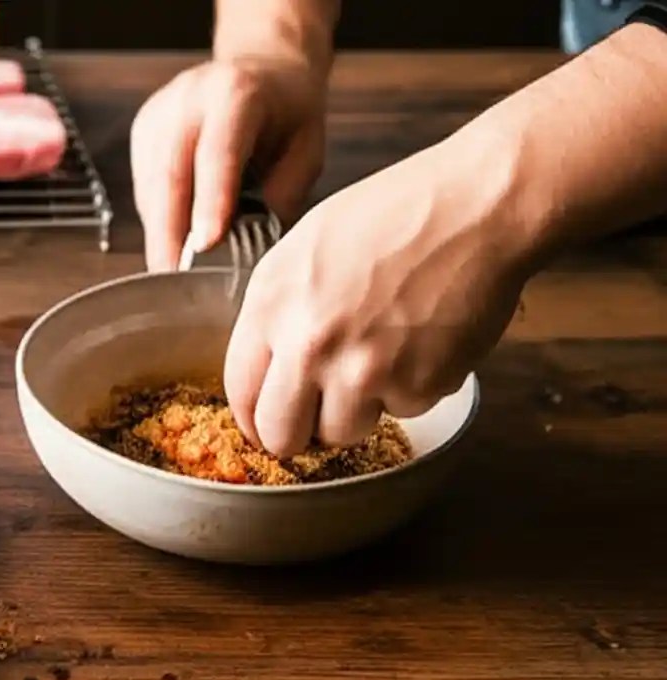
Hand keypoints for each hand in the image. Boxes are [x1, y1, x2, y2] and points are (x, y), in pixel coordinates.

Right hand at [130, 53, 327, 271]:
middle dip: (169, 233)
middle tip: (175, 280)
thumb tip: (251, 249)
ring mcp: (159, 113)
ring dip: (159, 232)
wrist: (263, 67)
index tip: (205, 245)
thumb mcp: (306, 150)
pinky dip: (157, 218)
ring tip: (173, 271)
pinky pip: (144, 185)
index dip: (210, 201)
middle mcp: (189, 99)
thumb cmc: (288, 112)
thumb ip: (281, 195)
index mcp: (236, 93)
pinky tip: (172, 240)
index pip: (216, 153)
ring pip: (150, 185)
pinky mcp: (143, 131)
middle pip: (169, 174)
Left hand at [224, 139, 533, 455]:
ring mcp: (363, 372)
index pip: (240, 392)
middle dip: (296, 433)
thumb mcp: (305, 248)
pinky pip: (400, 411)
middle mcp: (309, 345)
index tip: (266, 421)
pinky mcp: (417, 387)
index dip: (253, 415)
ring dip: (357, 409)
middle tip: (315, 415)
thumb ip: (276, 310)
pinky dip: (410, 387)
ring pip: (341, 433)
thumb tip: (266, 367)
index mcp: (272, 305)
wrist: (476, 208)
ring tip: (380, 354)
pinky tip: (420, 339)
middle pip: (281, 435)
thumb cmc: (394, 215)